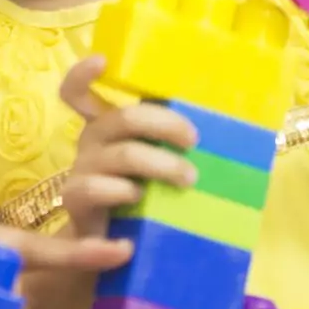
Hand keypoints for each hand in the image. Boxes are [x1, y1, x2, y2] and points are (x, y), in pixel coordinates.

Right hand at [56, 56, 198, 235]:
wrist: (111, 248)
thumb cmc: (143, 200)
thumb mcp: (158, 166)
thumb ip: (176, 146)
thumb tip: (232, 130)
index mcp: (108, 127)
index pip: (79, 93)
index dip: (83, 75)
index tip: (101, 60)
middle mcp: (91, 142)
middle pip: (122, 118)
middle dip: (164, 124)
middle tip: (193, 141)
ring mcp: (82, 170)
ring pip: (122, 154)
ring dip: (161, 164)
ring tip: (189, 179)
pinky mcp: (76, 200)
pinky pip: (96, 188)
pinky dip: (124, 193)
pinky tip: (140, 201)